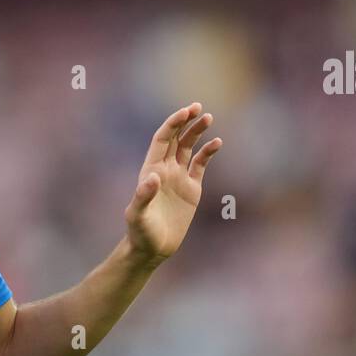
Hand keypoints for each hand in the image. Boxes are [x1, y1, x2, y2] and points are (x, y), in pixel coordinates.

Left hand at [124, 102, 221, 264]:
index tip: (185, 113)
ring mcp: (179, 177)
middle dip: (185, 121)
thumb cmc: (140, 233)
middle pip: (175, 138)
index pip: (162, 139)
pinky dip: (208, 152)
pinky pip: (200, 165)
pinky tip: (217, 143)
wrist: (153, 249)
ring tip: (209, 118)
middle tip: (198, 107)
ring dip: (197, 132)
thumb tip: (153, 177)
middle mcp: (164, 169)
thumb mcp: (138, 215)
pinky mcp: (191, 188)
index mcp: (150, 170)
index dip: (172, 124)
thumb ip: (143, 196)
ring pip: (189, 147)